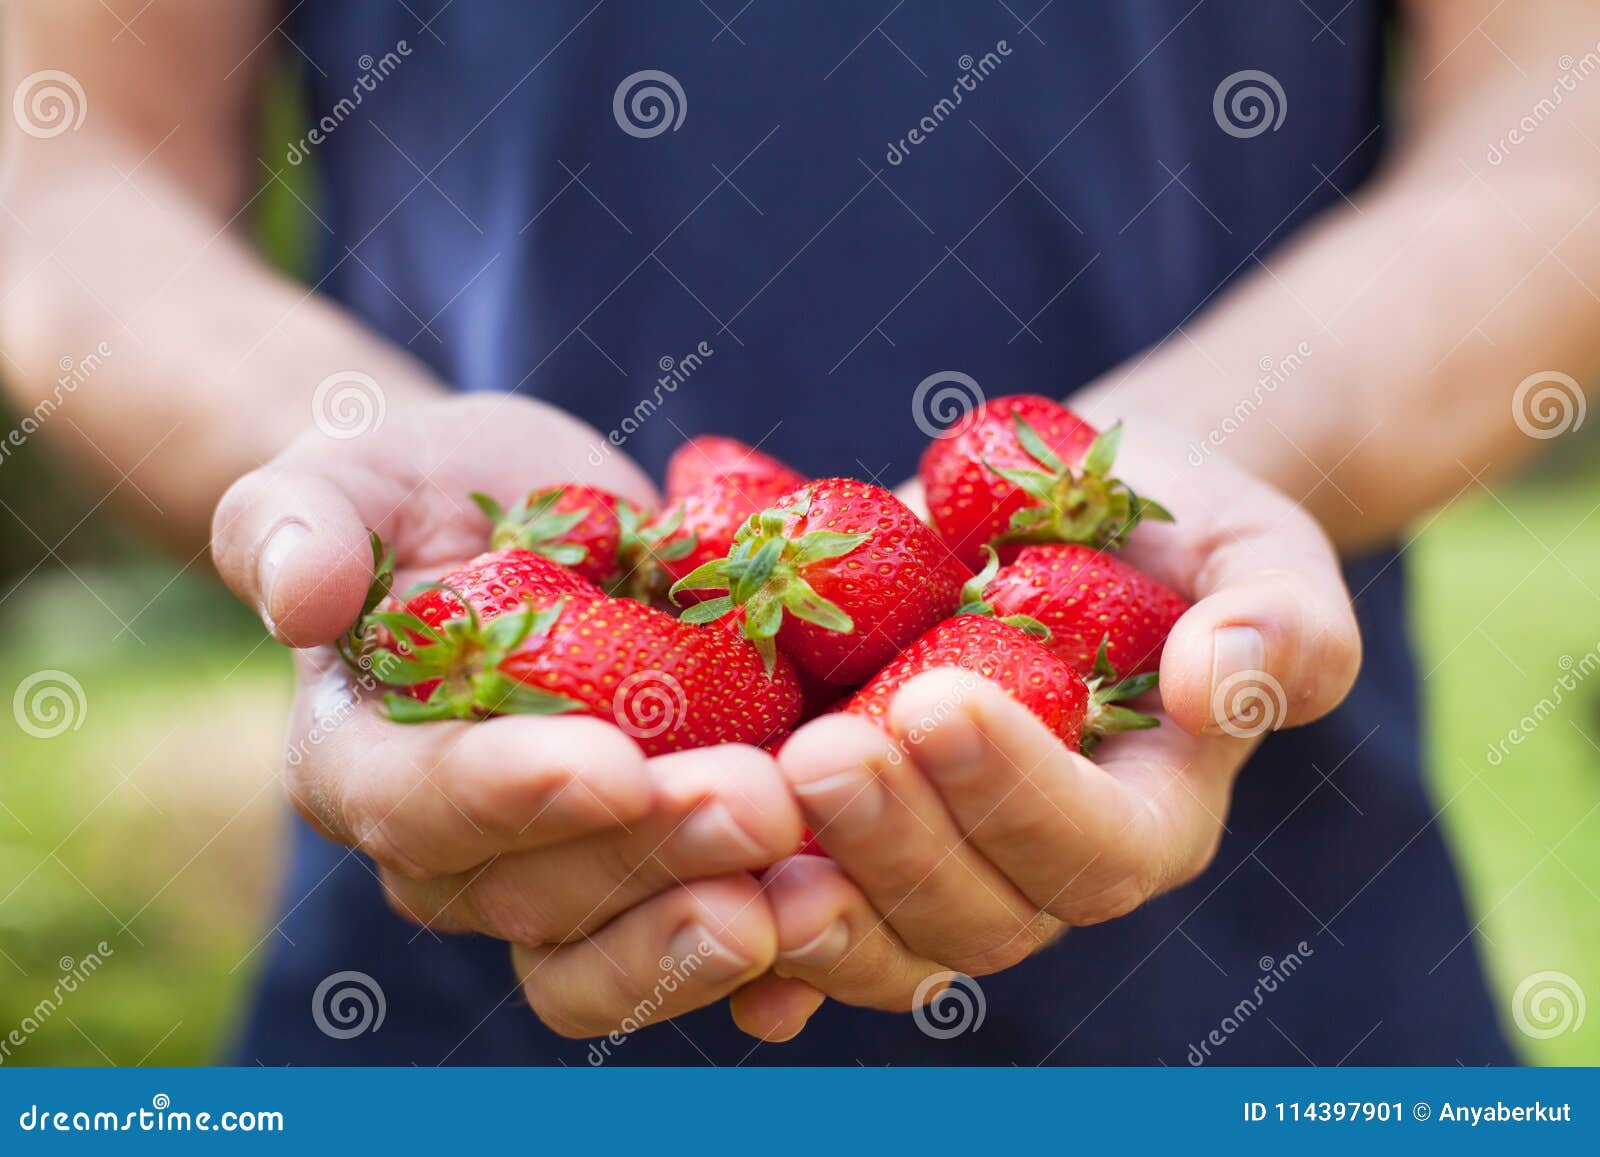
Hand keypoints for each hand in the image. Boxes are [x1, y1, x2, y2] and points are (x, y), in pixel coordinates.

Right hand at [212, 394, 796, 1037]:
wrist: (527, 520)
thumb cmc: (422, 495)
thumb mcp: (351, 474)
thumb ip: (293, 522)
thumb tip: (297, 595)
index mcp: (362, 764)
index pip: (419, 803)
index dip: (511, 793)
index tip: (612, 763)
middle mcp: (455, 848)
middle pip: (540, 890)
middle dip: (653, 852)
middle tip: (762, 802)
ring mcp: (557, 874)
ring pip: (615, 945)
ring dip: (713, 922)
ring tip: (814, 885)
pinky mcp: (646, 874)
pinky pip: (687, 947)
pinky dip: (762, 959)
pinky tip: (833, 921)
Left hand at [728, 427, 1360, 1039]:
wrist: (1043, 521)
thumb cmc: (1163, 528)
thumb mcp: (1248, 543)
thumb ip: (1281, 617)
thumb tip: (1221, 676)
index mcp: (1150, 816)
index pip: (1095, 847)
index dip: (1017, 793)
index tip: (938, 700)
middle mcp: (1039, 871)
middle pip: (975, 914)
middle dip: (894, 842)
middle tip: (820, 752)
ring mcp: (940, 869)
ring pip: (880, 939)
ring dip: (809, 896)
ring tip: (736, 815)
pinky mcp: (855, 847)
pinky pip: (802, 925)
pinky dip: (746, 931)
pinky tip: (688, 899)